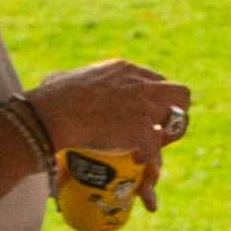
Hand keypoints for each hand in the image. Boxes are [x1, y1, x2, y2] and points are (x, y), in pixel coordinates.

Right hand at [27, 58, 189, 159]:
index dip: (153, 99)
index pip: (156, 80)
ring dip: (170, 135)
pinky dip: (149, 159)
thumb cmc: (49, 98)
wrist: (53, 114)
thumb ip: (67, 78)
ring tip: (154, 147)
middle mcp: (141, 85)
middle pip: (180, 93)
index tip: (142, 113)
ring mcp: (145, 108)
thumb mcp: (62, 77)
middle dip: (174, 112)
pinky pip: (157, 149)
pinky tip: (135, 160)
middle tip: (159, 129)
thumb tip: (55, 81)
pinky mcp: (142, 130)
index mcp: (125, 69)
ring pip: (181, 119)